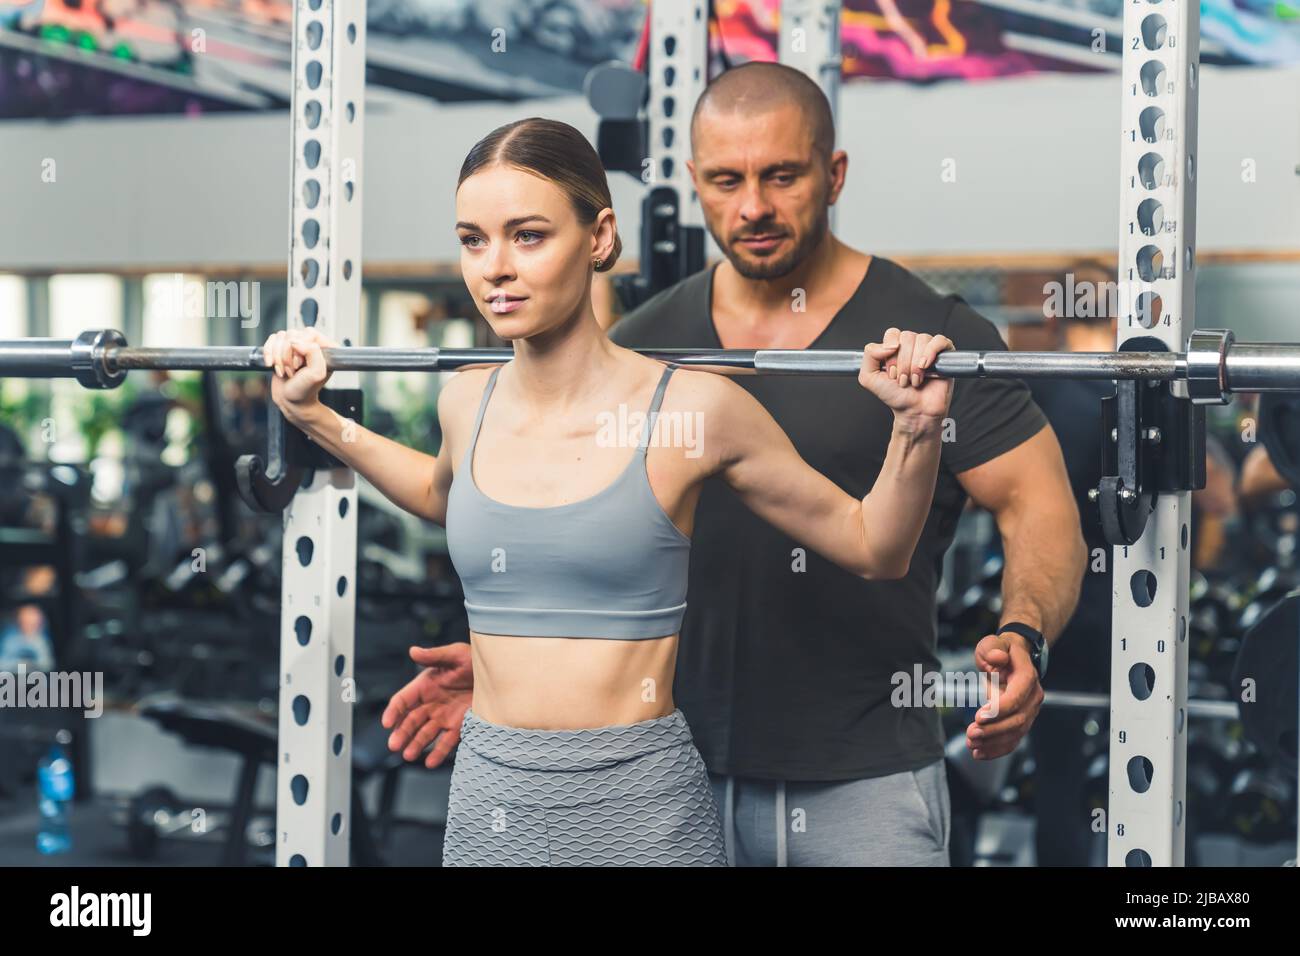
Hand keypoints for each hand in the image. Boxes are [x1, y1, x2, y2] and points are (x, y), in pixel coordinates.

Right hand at [261, 328, 337, 422]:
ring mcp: (295, 346)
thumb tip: (295, 341)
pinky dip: (268, 354)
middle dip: (287, 355)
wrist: (291, 400)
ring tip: (285, 371)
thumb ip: (313, 352)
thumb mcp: (316, 373)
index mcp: (325, 348)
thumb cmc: (305, 390)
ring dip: (278, 357)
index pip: (310, 333)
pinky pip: (271, 340)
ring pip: (280, 337)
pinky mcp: (282, 348)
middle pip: (292, 334)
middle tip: (292, 370)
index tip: (299, 364)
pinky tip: (273, 365)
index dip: (301, 347)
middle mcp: (310, 344)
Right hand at [380, 643, 473, 768]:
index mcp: (425, 685)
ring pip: (425, 734)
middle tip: (394, 745)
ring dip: (415, 744)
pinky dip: (438, 752)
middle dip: (401, 733)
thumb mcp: (456, 654)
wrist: (499, 675)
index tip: (387, 723)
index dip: (393, 711)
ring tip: (409, 755)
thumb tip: (413, 651)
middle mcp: (431, 703)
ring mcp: (444, 717)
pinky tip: (430, 762)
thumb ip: (434, 655)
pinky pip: (446, 742)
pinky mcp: (459, 727)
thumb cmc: (475, 660)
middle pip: (411, 720)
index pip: (403, 700)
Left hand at [859, 329, 954, 427]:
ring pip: (921, 340)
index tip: (892, 373)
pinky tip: (925, 367)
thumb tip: (891, 343)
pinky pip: (939, 341)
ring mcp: (928, 348)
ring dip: (915, 365)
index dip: (891, 355)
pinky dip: (930, 353)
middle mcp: (911, 345)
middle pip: (907, 337)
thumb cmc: (894, 395)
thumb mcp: (869, 377)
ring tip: (915, 380)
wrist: (914, 411)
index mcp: (894, 346)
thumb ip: (869, 355)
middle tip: (903, 380)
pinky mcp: (944, 354)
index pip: (892, 334)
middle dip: (903, 363)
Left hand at [966, 632, 1043, 759]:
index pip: (1017, 697)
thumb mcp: (992, 643)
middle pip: (1018, 720)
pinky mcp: (1022, 722)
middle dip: (994, 730)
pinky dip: (997, 749)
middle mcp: (1033, 697)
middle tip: (971, 734)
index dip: (1000, 709)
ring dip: (993, 742)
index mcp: (1027, 676)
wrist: (1013, 659)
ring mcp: (1030, 711)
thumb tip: (997, 658)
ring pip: (1016, 733)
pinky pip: (1013, 740)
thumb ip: (993, 649)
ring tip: (972, 745)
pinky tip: (979, 753)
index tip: (979, 716)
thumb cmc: (1000, 651)